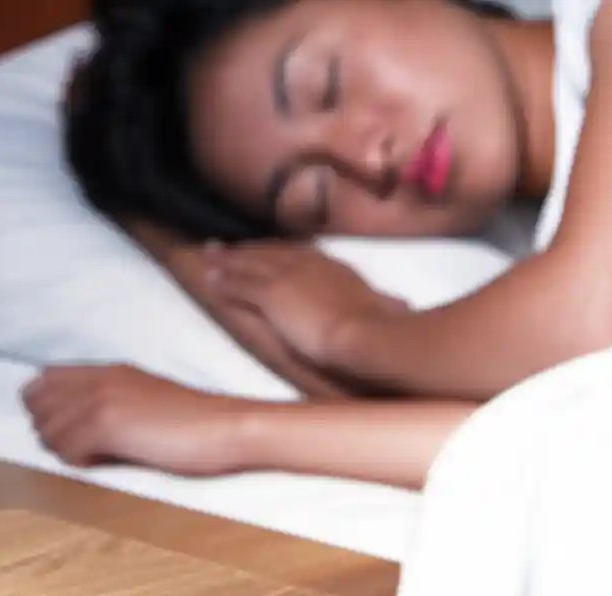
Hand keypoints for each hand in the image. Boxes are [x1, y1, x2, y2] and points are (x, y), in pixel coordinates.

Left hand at [21, 365, 251, 476]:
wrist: (226, 428)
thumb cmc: (195, 425)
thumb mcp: (146, 403)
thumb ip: (111, 406)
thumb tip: (73, 432)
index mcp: (108, 371)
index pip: (44, 380)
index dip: (46, 410)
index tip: (69, 433)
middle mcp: (99, 378)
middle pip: (36, 403)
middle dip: (51, 431)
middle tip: (82, 450)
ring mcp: (101, 397)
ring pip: (47, 429)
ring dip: (65, 449)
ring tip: (97, 457)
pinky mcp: (107, 422)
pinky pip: (66, 448)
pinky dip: (79, 462)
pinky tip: (106, 462)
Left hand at [206, 243, 408, 366]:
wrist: (364, 334)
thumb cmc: (380, 327)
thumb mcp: (386, 310)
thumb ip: (389, 306)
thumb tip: (401, 304)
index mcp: (336, 269)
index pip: (302, 255)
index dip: (280, 251)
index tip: (267, 248)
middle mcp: (310, 266)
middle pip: (271, 252)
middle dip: (248, 248)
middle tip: (227, 245)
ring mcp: (289, 278)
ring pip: (251, 263)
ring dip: (228, 259)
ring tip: (210, 254)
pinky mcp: (272, 294)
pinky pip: (241, 285)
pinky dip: (224, 280)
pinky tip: (210, 278)